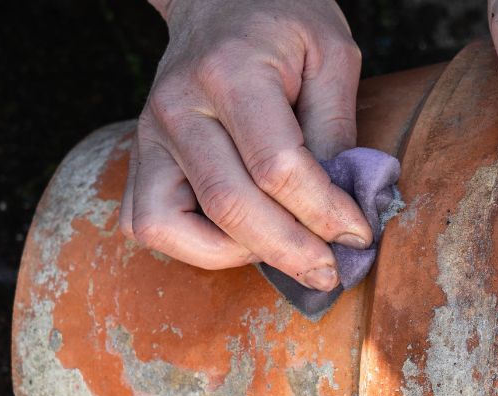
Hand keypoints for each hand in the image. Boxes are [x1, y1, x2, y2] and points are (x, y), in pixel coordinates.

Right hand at [121, 0, 370, 289]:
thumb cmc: (283, 24)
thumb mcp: (332, 56)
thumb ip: (338, 128)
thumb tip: (348, 205)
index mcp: (231, 72)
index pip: (278, 168)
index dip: (324, 212)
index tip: (359, 232)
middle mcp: (178, 106)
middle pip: (230, 206)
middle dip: (290, 251)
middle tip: (331, 270)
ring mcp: (149, 135)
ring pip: (172, 227)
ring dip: (234, 254)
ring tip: (281, 246)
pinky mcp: (138, 157)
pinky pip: (146, 224)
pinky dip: (191, 246)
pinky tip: (239, 236)